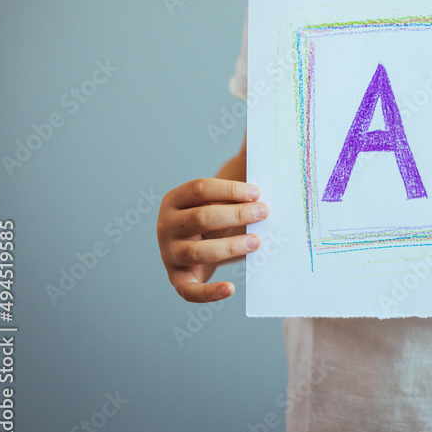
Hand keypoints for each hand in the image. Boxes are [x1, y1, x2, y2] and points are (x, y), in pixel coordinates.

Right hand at [157, 178, 267, 301]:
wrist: (198, 249)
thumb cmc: (218, 219)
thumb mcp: (222, 197)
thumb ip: (236, 174)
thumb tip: (256, 139)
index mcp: (175, 199)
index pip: (200, 188)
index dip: (229, 190)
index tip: (257, 193)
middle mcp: (166, 225)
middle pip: (202, 217)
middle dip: (237, 215)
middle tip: (265, 213)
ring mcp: (169, 253)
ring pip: (199, 250)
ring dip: (231, 246)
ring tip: (258, 242)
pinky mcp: (177, 279)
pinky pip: (190, 290)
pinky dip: (210, 292)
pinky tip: (231, 289)